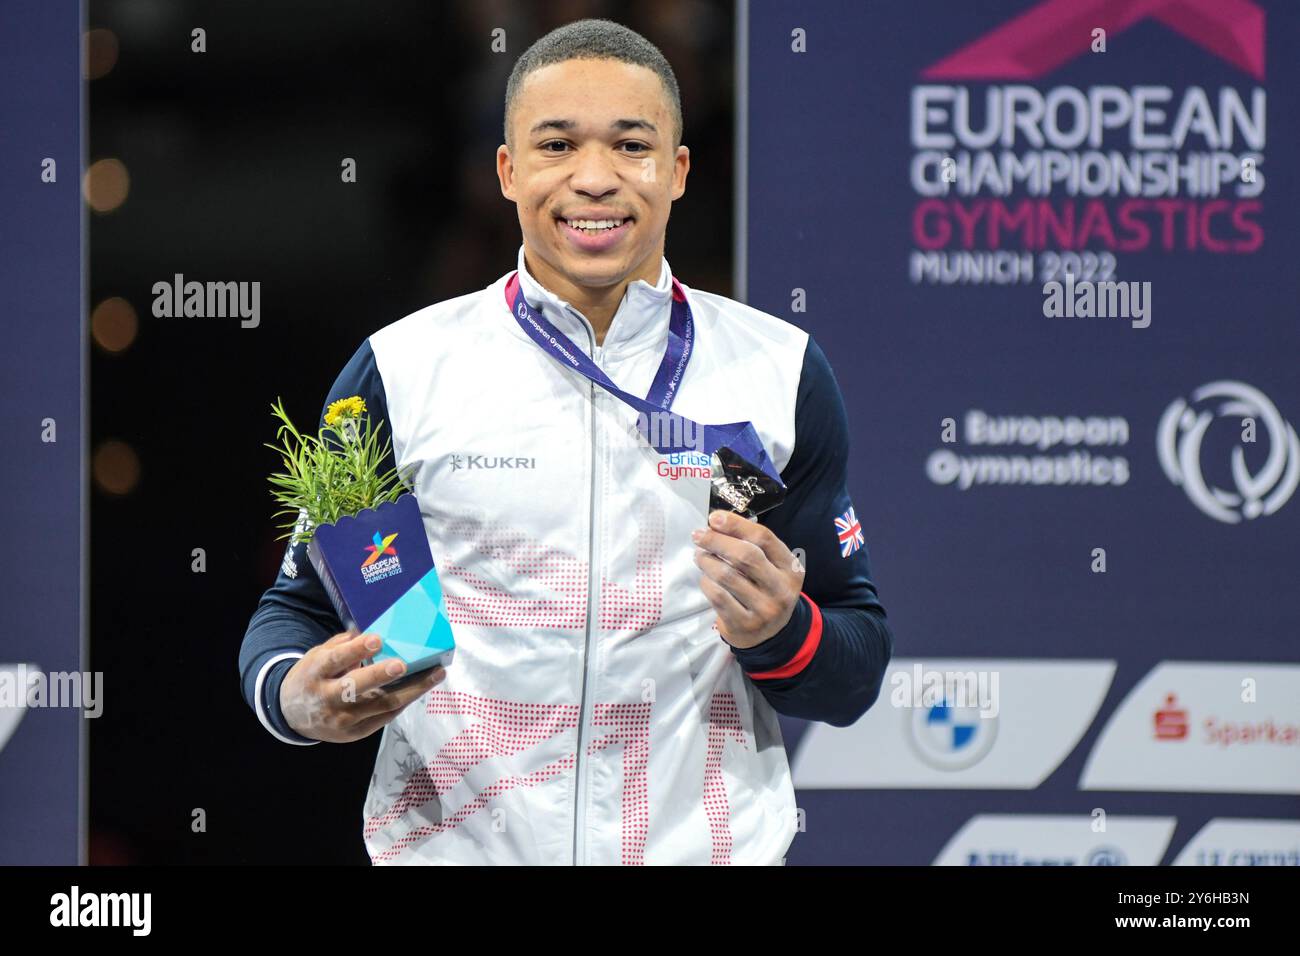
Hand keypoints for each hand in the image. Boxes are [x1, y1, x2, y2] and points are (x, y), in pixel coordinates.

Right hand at [280, 629, 444, 742]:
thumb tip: (373, 628)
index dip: (355, 650)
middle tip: (403, 664)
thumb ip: (343, 645)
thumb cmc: (313, 676)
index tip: (376, 639)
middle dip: (380, 675)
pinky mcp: (355, 734)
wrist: (292, 714)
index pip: (335, 661)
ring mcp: (342, 720)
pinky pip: (385, 716)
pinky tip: (422, 687)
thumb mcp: (318, 656)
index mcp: (315, 673)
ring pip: (381, 705)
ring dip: (412, 689)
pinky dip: (405, 700)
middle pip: (356, 688)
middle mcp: (327, 698)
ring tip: (435, 673)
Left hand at [692, 509, 804, 648]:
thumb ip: (754, 546)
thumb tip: (717, 523)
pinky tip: (705, 578)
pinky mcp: (744, 624)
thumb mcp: (773, 569)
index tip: (714, 518)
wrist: (770, 635)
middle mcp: (781, 589)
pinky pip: (718, 596)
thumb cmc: (766, 590)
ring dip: (707, 561)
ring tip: (699, 555)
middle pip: (746, 556)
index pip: (764, 538)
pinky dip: (706, 582)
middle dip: (717, 541)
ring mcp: (764, 609)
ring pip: (727, 576)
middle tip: (698, 535)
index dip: (736, 525)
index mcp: (791, 569)